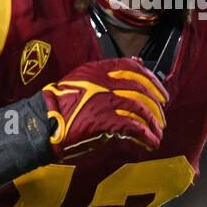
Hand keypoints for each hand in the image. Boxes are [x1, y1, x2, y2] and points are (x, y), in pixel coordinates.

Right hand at [40, 58, 167, 159]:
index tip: (162, 93)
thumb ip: (108, 71)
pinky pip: (135, 128)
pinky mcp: (105, 121)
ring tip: (156, 134)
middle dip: (156, 106)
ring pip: (141, 109)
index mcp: (99, 70)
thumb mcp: (84, 78)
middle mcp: (105, 82)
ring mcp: (106, 101)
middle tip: (161, 118)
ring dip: (153, 123)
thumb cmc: (62, 103)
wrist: (44, 122)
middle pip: (142, 90)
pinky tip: (151, 143)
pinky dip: (146, 136)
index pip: (133, 68)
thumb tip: (137, 62)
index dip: (152, 81)